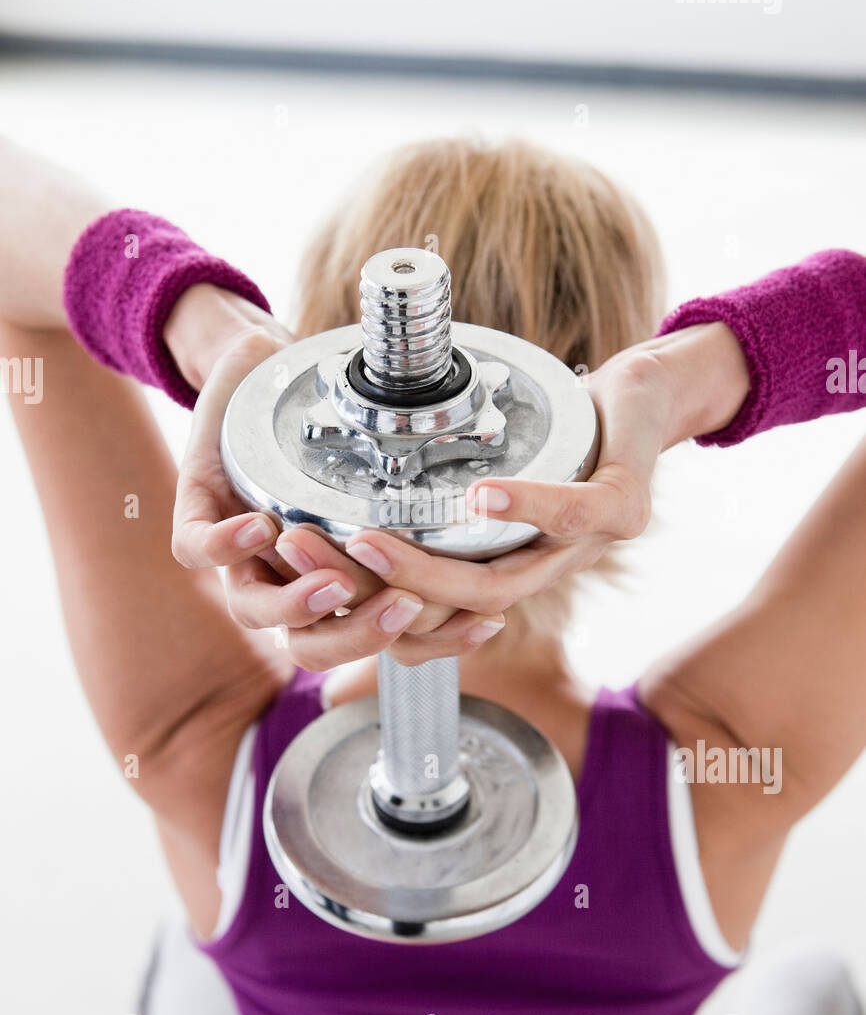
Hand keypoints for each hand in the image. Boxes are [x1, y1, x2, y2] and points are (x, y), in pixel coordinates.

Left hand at [167, 287, 501, 665]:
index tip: (487, 614)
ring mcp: (237, 558)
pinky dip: (228, 544)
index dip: (438, 642)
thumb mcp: (402, 459)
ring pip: (255, 613)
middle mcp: (289, 584)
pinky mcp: (196, 518)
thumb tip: (534, 509)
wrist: (255, 363)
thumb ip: (448, 494)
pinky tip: (265, 524)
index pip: (390, 641)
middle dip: (363, 634)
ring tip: (340, 566)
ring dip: (299, 600)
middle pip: (315, 650)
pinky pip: (197, 550)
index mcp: (346, 584)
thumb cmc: (333, 418)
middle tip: (406, 599)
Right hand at [329, 323, 750, 623]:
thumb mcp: (488, 466)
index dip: (369, 616)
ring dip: (429, 568)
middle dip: (376, 596)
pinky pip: (572, 516)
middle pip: (454, 614)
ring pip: (504, 584)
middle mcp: (543, 573)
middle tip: (314, 558)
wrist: (649, 395)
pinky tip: (480, 495)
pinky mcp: (623, 506)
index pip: (430, 623)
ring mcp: (588, 548)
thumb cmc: (562, 430)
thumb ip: (436, 495)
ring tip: (371, 542)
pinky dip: (524, 506)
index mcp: (505, 569)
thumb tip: (350, 494)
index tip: (307, 579)